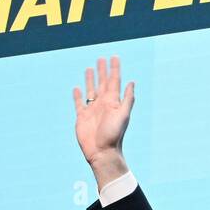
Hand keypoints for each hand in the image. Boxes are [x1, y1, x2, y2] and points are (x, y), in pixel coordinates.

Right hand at [73, 56, 133, 186]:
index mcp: (113, 102)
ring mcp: (92, 110)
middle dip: (102, 71)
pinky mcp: (82, 117)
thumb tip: (132, 82)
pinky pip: (79, 103)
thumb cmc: (114, 135)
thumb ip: (127, 99)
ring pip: (91, 90)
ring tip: (90, 68)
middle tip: (101, 58)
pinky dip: (77, 96)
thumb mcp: (123, 115)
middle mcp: (103, 104)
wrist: (102, 152)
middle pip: (102, 83)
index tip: (114, 57)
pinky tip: (77, 88)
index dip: (114, 69)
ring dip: (90, 80)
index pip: (114, 81)